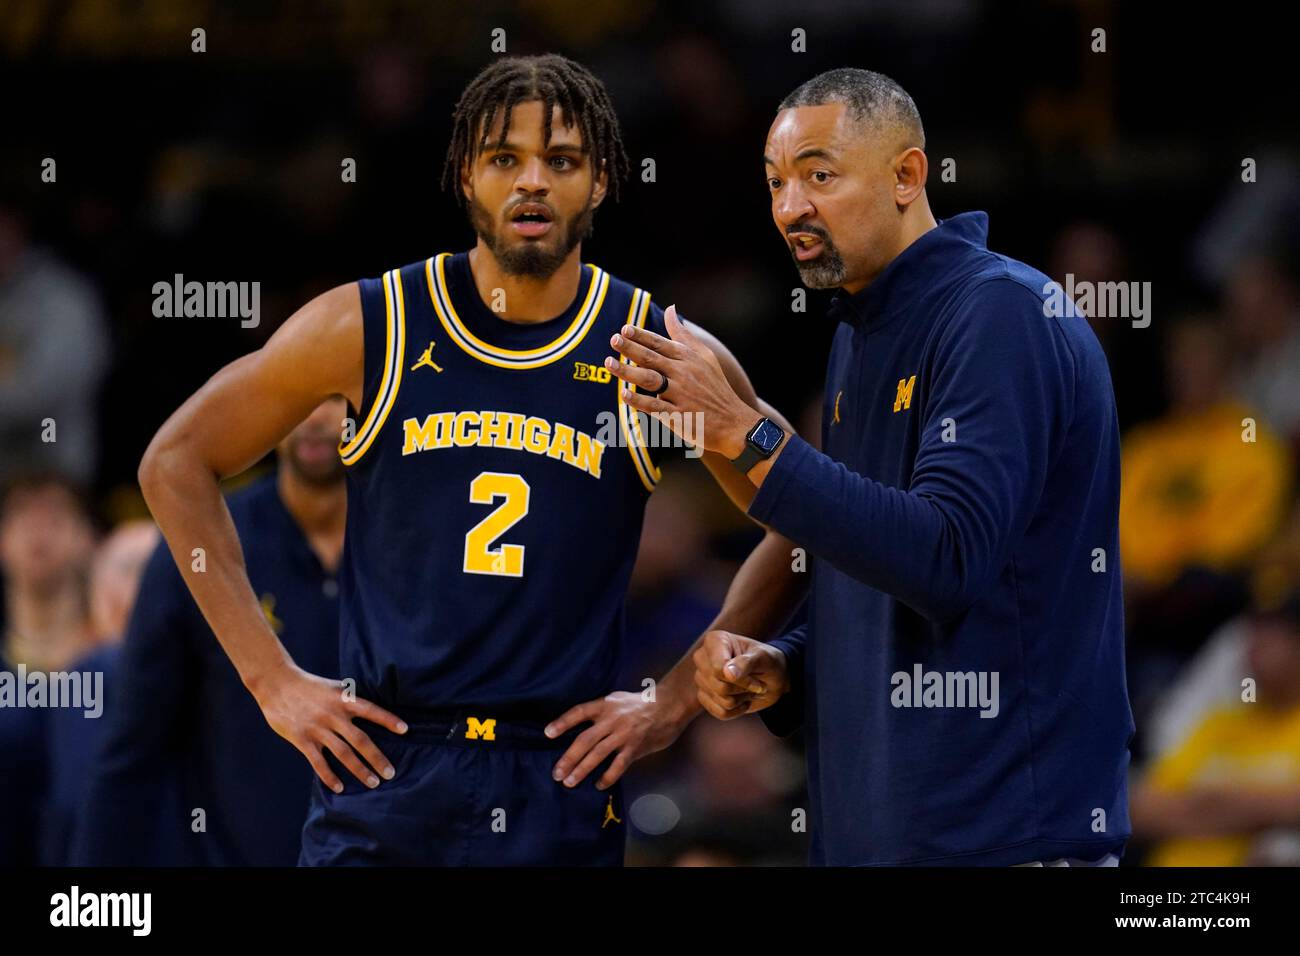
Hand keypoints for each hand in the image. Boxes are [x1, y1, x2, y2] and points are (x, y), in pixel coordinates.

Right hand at [252, 663, 407, 792]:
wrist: (277, 683)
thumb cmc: (309, 686)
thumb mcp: (334, 687)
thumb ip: (350, 699)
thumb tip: (372, 710)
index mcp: (343, 699)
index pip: (371, 710)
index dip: (388, 720)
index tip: (405, 730)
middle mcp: (333, 714)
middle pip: (360, 740)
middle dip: (377, 758)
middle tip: (391, 773)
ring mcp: (317, 728)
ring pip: (343, 754)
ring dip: (359, 770)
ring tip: (373, 783)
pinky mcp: (302, 739)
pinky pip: (318, 762)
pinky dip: (329, 776)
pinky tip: (339, 787)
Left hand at [545, 690, 688, 789]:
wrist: (668, 706)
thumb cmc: (639, 704)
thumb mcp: (617, 700)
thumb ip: (600, 711)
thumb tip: (579, 727)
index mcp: (605, 705)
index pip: (579, 712)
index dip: (563, 722)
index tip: (548, 733)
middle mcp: (612, 719)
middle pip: (585, 739)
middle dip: (569, 757)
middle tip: (556, 773)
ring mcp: (624, 734)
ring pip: (598, 754)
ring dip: (582, 769)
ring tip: (569, 782)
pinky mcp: (636, 747)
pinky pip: (619, 765)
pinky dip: (608, 776)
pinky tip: (599, 784)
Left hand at [606, 305, 758, 458]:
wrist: (734, 422)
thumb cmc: (715, 387)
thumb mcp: (704, 356)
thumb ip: (683, 334)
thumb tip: (669, 309)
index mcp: (688, 358)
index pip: (660, 343)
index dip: (641, 336)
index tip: (624, 329)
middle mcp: (683, 373)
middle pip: (652, 358)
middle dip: (631, 348)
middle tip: (613, 340)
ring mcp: (681, 394)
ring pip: (650, 379)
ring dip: (628, 371)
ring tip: (609, 363)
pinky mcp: (678, 415)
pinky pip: (655, 406)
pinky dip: (639, 400)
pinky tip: (624, 395)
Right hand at [693, 629, 789, 719]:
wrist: (771, 678)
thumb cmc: (767, 661)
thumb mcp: (763, 658)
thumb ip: (746, 663)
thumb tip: (726, 673)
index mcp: (714, 641)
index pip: (718, 668)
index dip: (741, 679)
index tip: (757, 676)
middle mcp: (702, 658)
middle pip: (719, 686)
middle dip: (743, 689)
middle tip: (756, 682)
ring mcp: (701, 678)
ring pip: (721, 700)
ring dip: (742, 698)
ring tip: (749, 688)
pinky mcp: (704, 696)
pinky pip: (720, 713)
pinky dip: (737, 710)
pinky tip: (742, 699)